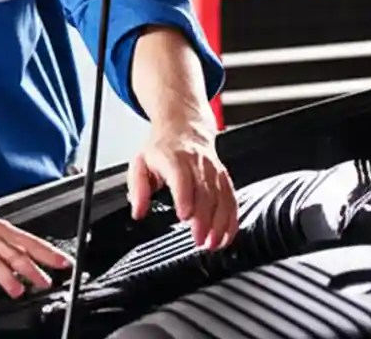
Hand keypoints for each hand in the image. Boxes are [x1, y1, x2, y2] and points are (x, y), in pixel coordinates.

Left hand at [127, 129, 237, 250]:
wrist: (184, 126)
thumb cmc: (162, 147)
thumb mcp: (140, 162)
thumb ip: (138, 189)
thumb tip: (138, 211)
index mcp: (174, 158)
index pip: (182, 178)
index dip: (185, 197)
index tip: (184, 216)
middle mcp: (197, 163)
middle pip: (205, 192)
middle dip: (204, 219)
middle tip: (198, 240)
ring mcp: (213, 170)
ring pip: (222, 197)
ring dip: (220, 223)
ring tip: (213, 243)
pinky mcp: (224, 177)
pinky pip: (232, 198)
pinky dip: (231, 219)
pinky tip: (226, 235)